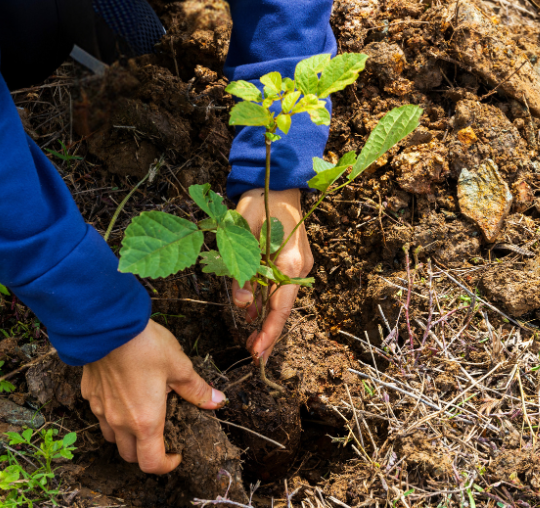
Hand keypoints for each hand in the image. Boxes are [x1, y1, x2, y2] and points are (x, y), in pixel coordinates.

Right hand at [81, 320, 224, 473]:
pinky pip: (100, 414)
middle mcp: (120, 422)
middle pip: (129, 455)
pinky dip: (112, 414)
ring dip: (127, 436)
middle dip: (146, 453)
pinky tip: (123, 394)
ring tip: (142, 416)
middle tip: (162, 437)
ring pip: (112, 437)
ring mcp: (101, 409)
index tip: (176, 455)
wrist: (107, 325)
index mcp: (145, 421)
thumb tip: (217, 401)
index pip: (151, 463)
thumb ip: (196, 389)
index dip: (166, 466)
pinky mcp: (89, 394)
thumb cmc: (145, 346)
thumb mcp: (179, 366)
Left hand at [233, 188, 313, 360]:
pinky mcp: (291, 261)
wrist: (277, 182)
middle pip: (283, 309)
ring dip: (266, 320)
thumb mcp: (242, 233)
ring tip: (252, 342)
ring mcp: (297, 265)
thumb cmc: (258, 202)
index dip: (269, 332)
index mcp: (290, 262)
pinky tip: (254, 316)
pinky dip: (267, 303)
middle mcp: (299, 267)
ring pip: (280, 300)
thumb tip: (243, 305)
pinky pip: (279, 287)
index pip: (280, 307)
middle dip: (269, 334)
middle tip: (255, 357)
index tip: (257, 352)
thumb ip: (241, 270)